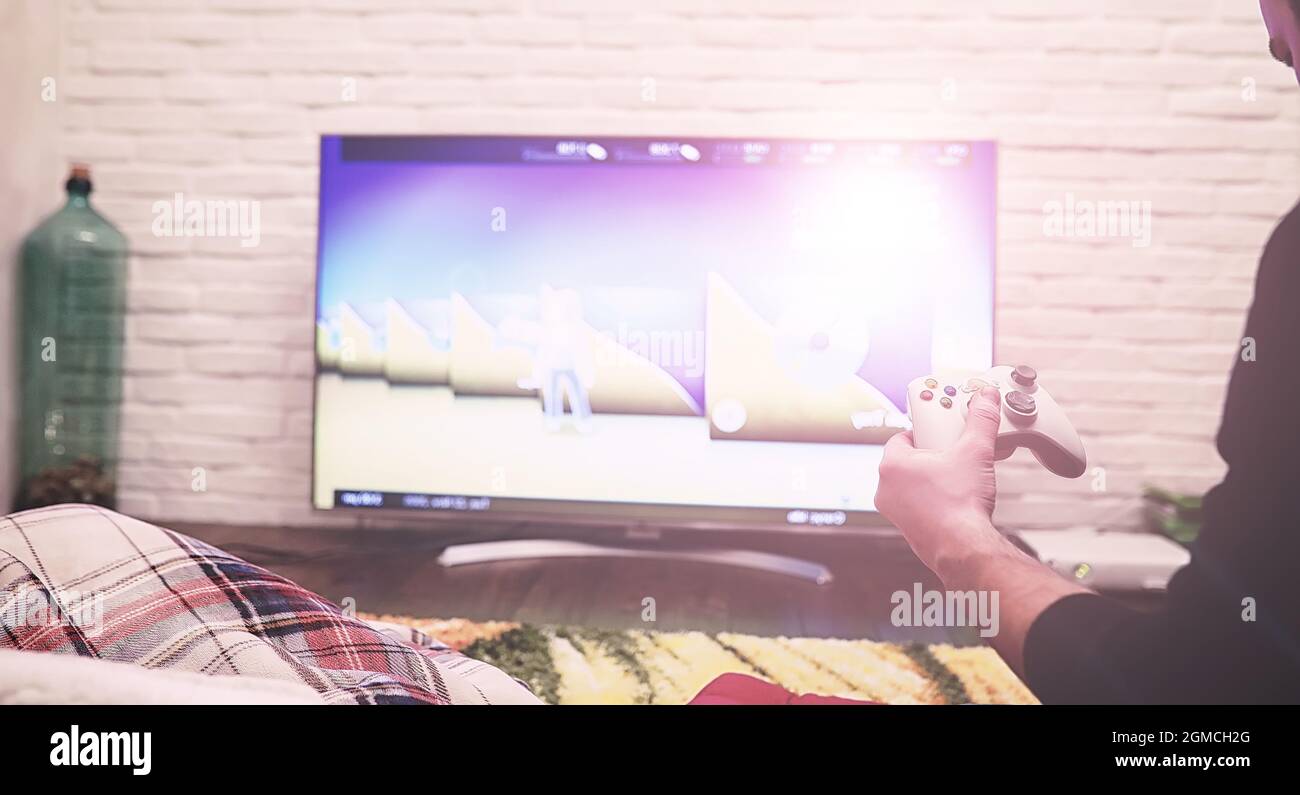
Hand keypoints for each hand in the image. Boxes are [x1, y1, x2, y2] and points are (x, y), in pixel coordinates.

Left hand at [875, 387, 1003, 578]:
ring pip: (913, 484)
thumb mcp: (975, 451)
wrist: (963, 548)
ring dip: (933, 479)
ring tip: (959, 478)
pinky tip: (956, 500)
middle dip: (932, 455)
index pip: (903, 435)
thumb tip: (985, 400)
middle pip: (908, 459)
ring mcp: (894, 512)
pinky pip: (918, 506)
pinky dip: (934, 500)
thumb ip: (981, 421)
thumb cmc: (960, 505)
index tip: (941, 431)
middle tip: (954, 454)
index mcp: (891, 465)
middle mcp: (885, 489)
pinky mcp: (907, 529)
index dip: (925, 431)